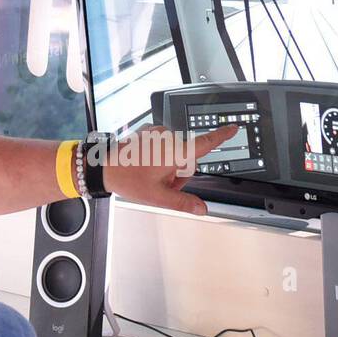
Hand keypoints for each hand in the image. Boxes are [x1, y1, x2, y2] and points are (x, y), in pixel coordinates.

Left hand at [101, 123, 239, 215]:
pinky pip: (163, 144)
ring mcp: (158, 132)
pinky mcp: (149, 131)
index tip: (234, 127)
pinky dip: (159, 155)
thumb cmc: (128, 178)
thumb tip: (201, 208)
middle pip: (187, 157)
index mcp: (175, 152)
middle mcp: (169, 138)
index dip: (222, 135)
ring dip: (168, 164)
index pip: (205, 143)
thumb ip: (182, 202)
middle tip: (162, 183)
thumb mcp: (157, 196)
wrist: (104, 166)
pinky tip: (145, 165)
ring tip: (151, 175)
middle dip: (179, 172)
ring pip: (175, 152)